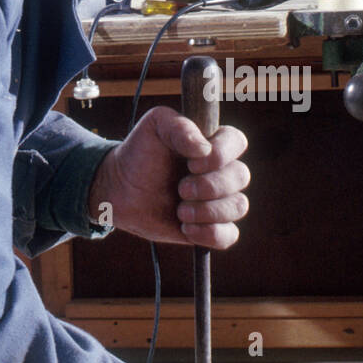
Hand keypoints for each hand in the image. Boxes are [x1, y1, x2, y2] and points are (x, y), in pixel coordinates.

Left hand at [87, 106, 248, 248]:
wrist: (121, 189)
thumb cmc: (140, 153)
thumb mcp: (154, 127)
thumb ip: (179, 127)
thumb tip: (204, 148)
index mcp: (213, 143)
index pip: (237, 142)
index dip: (221, 155)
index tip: (192, 163)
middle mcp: (222, 171)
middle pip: (240, 176)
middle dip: (209, 186)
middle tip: (180, 189)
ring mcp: (219, 200)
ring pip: (238, 206)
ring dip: (208, 211)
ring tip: (181, 211)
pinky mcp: (211, 227)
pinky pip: (229, 235)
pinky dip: (210, 234)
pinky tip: (186, 228)